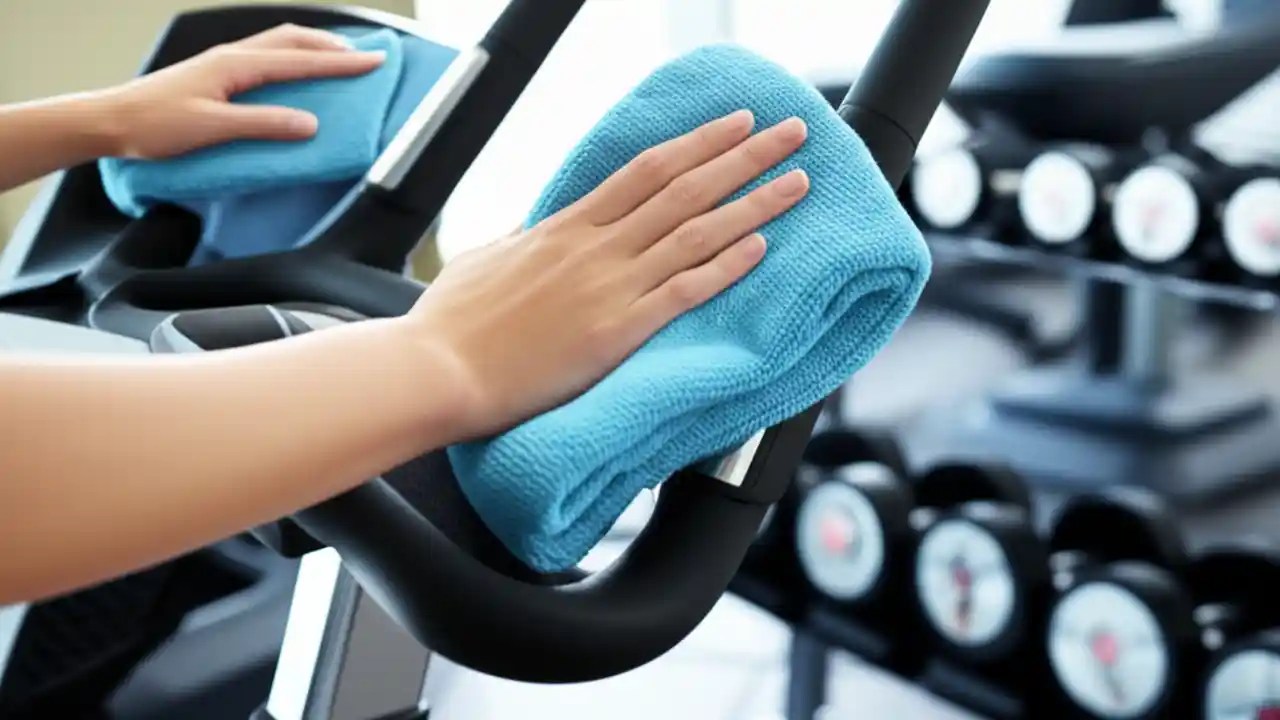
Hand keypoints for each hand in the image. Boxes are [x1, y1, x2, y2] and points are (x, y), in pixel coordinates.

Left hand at [99, 24, 385, 158]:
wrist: (113, 121)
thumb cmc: (157, 125)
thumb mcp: (214, 128)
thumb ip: (265, 124)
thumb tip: (311, 124)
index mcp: (236, 65)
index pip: (300, 61)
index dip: (340, 64)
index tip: (374, 63)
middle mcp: (233, 57)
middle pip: (293, 40)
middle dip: (333, 48)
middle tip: (366, 57)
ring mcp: (224, 63)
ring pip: (279, 44)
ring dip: (313, 49)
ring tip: (340, 60)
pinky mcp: (217, 76)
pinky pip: (266, 58)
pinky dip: (292, 58)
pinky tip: (297, 72)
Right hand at [408, 110, 810, 440]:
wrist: (437, 371)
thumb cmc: (452, 323)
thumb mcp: (486, 260)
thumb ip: (525, 240)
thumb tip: (539, 229)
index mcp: (566, 227)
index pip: (646, 170)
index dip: (698, 143)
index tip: (734, 124)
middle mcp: (596, 248)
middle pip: (686, 188)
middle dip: (744, 156)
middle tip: (791, 133)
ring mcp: (609, 288)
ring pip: (696, 233)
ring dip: (754, 203)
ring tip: (797, 182)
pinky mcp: (617, 333)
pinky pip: (684, 292)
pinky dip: (726, 266)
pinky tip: (762, 247)